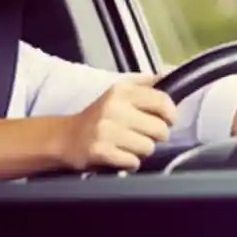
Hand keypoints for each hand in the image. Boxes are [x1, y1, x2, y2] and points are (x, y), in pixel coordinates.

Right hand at [60, 74, 176, 171]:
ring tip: (129, 145)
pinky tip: (120, 155)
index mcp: (121, 91)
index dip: (171, 114)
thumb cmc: (98, 116)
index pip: (162, 101)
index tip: (168, 120)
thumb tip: (167, 74)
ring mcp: (107, 130)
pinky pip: (133, 162)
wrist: (66, 137)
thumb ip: (143, 84)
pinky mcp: (101, 151)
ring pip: (148, 147)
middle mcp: (114, 108)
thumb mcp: (117, 93)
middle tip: (144, 135)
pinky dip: (129, 162)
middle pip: (160, 129)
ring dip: (142, 150)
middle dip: (156, 136)